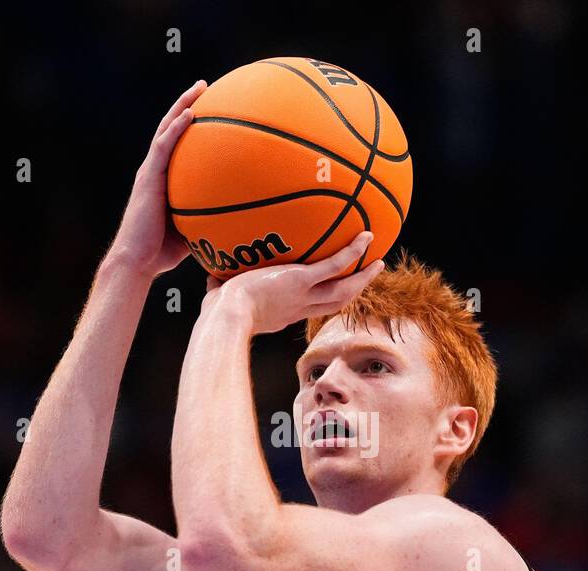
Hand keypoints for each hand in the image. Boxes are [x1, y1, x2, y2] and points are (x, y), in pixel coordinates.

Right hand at [106, 80, 206, 277]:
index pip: (178, 145)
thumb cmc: (163, 252)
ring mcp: (150, 171)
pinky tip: (190, 114)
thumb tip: (241, 221)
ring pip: (166, 129)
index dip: (190, 124)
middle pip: (171, 128)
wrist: (138, 260)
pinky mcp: (148, 177)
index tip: (210, 108)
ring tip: (200, 88)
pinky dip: (176, 128)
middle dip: (188, 105)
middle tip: (205, 86)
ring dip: (183, 106)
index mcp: (164, 179)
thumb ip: (210, 218)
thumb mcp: (194, 230)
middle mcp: (155, 170)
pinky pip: (163, 147)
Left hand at [200, 231, 384, 334]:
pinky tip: (365, 237)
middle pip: (336, 302)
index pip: (310, 307)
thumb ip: (219, 287)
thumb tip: (209, 276)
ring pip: (344, 289)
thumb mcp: (220, 298)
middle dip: (354, 290)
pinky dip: (352, 252)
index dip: (323, 299)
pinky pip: (334, 265)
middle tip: (368, 276)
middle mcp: (299, 307)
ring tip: (378, 261)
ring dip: (363, 276)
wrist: (227, 317)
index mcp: (284, 313)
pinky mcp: (301, 280)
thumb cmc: (218, 312)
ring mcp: (303, 294)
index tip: (330, 289)